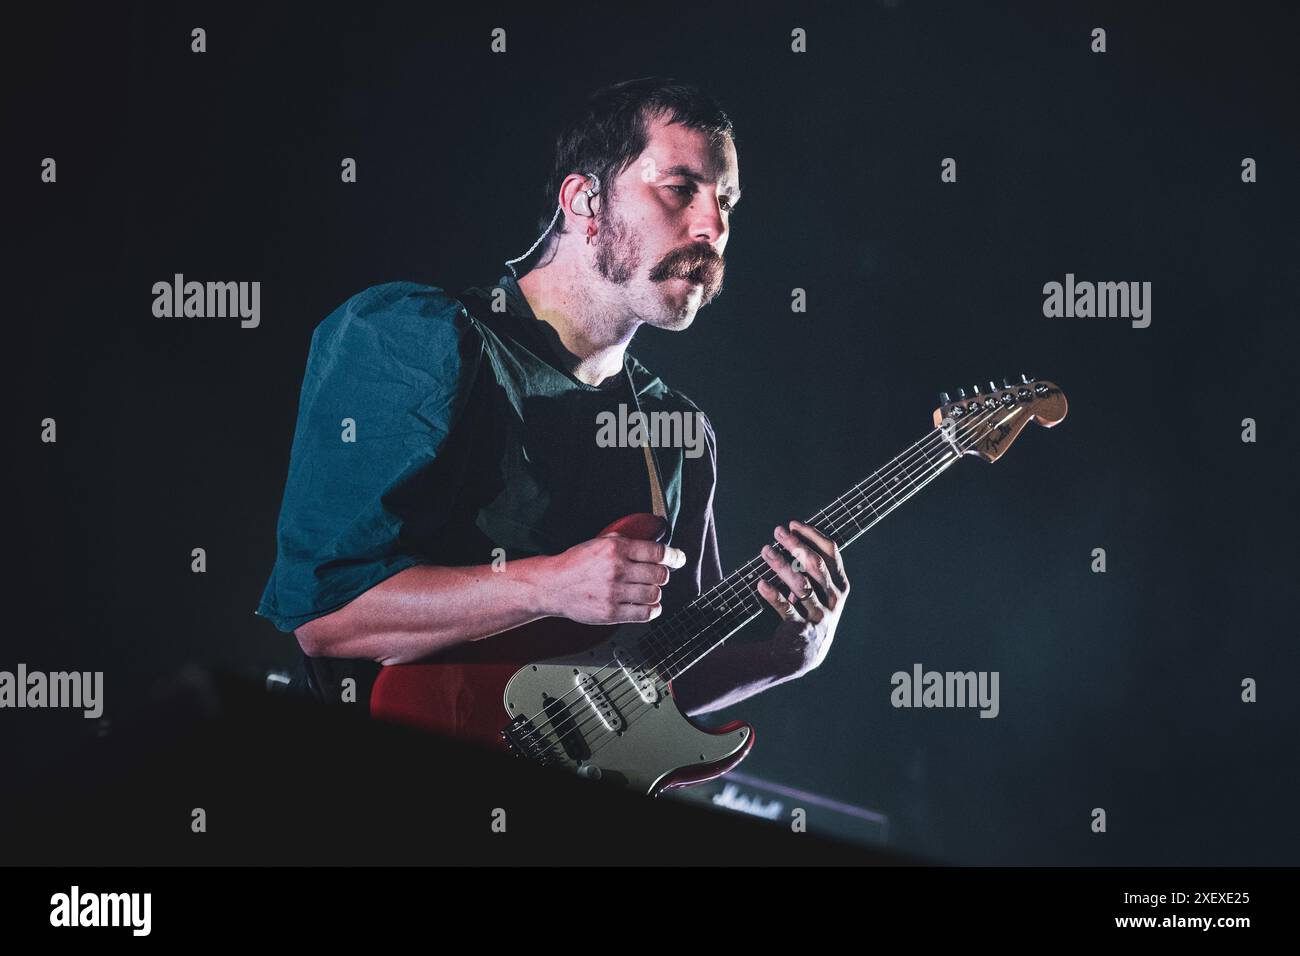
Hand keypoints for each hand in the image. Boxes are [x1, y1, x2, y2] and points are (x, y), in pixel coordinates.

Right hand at [540, 534, 686, 624]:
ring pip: (655, 594)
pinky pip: (645, 613)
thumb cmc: (575, 563)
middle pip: (660, 575)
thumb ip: (624, 541)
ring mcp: (614, 593)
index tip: (678, 559)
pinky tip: (649, 605)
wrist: (553, 586)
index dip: (674, 556)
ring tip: (649, 589)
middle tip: (658, 575)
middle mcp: (617, 569)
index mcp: (615, 548)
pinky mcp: (611, 613)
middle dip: (662, 575)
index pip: (658, 552)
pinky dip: (653, 609)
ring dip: (656, 592)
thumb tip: (651, 539)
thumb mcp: (599, 542)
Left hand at [756, 521, 850, 676]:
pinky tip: (760, 583)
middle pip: (816, 566)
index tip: (793, 524)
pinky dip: (774, 595)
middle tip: (777, 532)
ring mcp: (819, 615)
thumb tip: (791, 532)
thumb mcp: (819, 589)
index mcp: (840, 584)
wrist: (805, 654)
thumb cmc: (810, 610)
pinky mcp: (802, 629)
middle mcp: (833, 599)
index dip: (813, 535)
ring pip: (801, 585)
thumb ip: (812, 566)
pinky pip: (787, 609)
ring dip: (781, 565)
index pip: (831, 552)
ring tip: (765, 550)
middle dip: (796, 545)